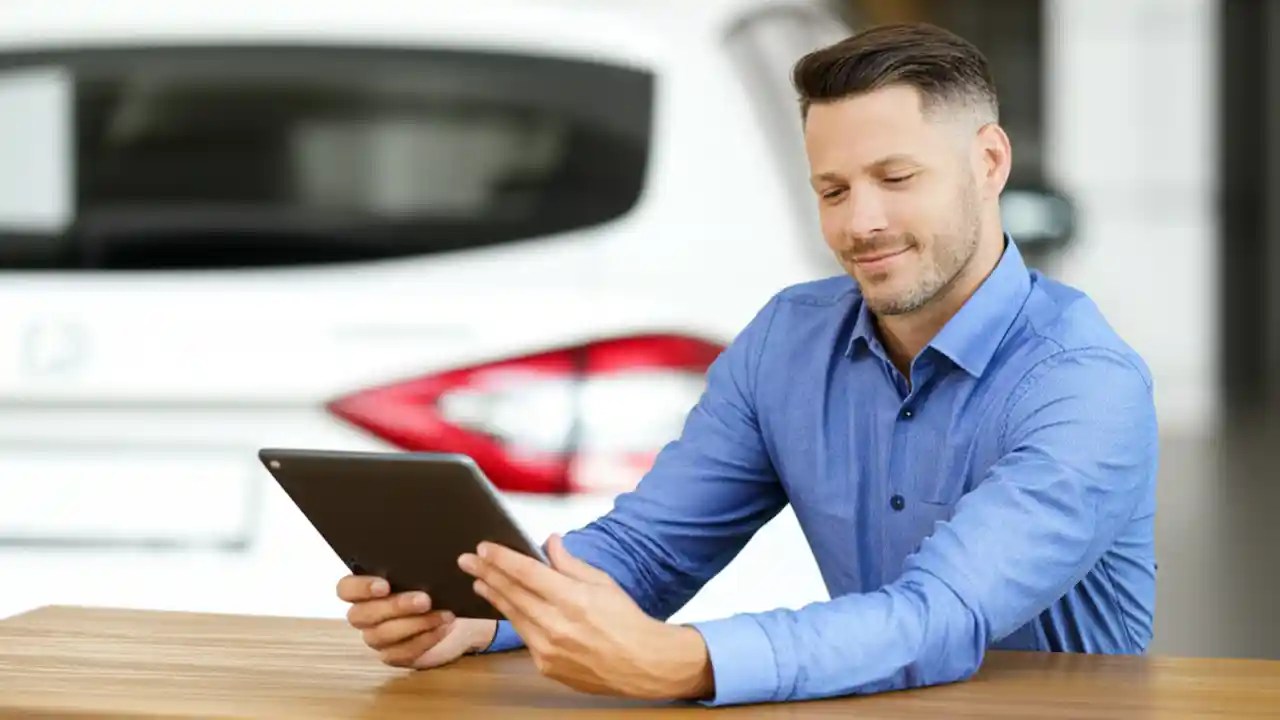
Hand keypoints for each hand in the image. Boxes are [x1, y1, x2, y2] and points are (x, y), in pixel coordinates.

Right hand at [337, 575, 496, 668]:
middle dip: (394, 607)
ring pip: (381, 635)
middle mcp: (365, 613)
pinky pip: (400, 654)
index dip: (360, 588)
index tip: (385, 585)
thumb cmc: (440, 583)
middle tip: (424, 600)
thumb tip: (448, 558)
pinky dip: (423, 641)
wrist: (456, 610)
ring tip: (441, 615)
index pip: (346, 588)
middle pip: (362, 615)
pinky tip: (441, 629)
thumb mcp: (436, 567)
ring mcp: (377, 637)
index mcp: (366, 586)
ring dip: (413, 624)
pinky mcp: (394, 655)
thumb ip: (432, 561)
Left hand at [457, 534, 713, 699]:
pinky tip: (506, 608)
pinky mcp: (546, 666)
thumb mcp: (602, 583)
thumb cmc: (627, 621)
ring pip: (512, 615)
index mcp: (573, 599)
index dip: (501, 558)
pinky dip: (514, 619)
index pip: (527, 572)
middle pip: (512, 593)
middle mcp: (556, 625)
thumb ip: (570, 563)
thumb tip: (549, 541)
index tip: (483, 547)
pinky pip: (524, 636)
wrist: (642, 665)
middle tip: (466, 560)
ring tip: (478, 582)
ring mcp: (548, 648)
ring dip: (493, 596)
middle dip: (486, 573)